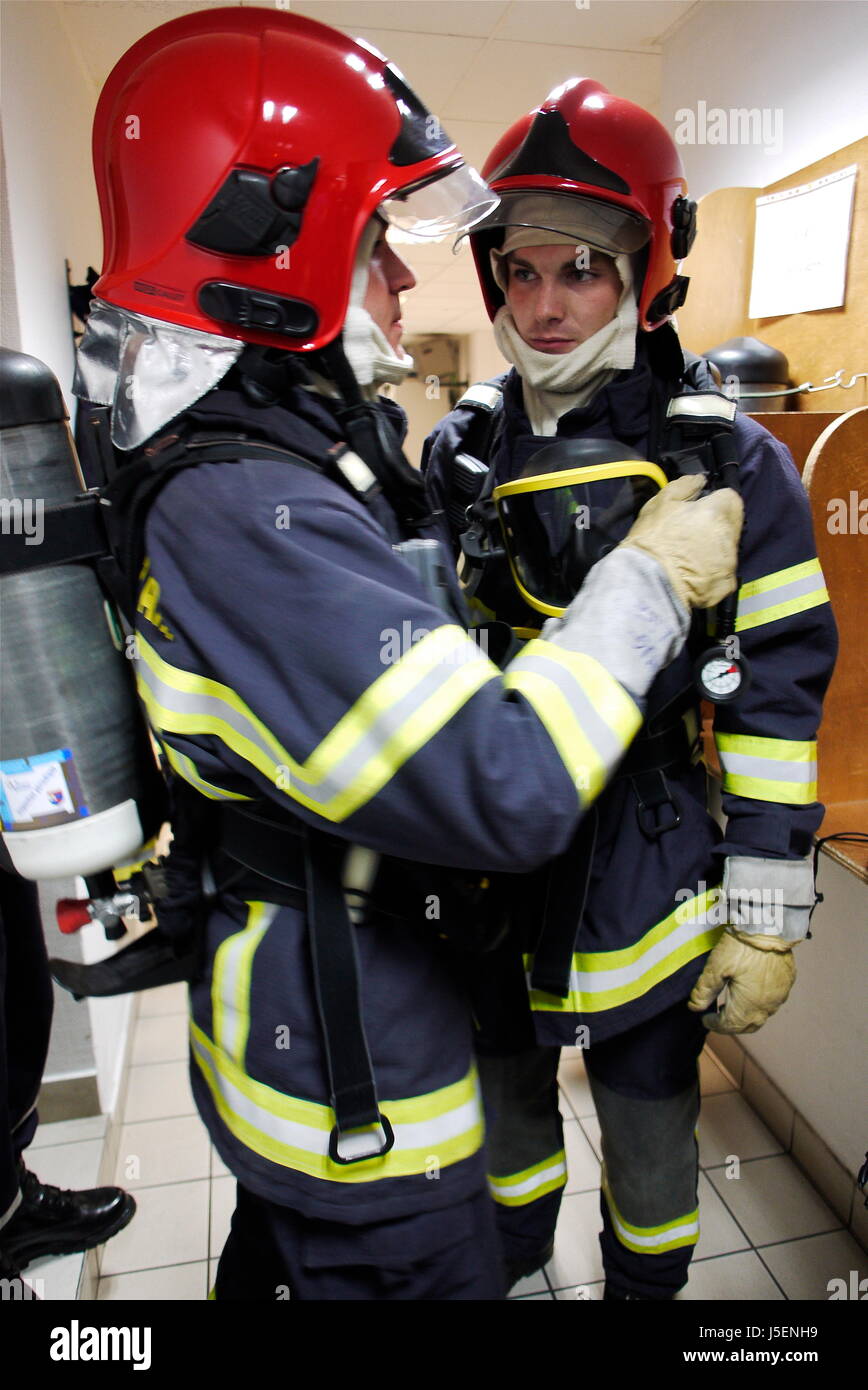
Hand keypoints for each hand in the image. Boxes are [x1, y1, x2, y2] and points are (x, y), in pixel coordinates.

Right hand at [620, 474, 743, 610]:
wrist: (645, 582)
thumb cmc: (651, 541)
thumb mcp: (660, 504)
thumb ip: (685, 486)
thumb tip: (700, 479)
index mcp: (716, 512)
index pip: (731, 497)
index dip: (716, 501)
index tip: (701, 509)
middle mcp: (729, 537)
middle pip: (732, 524)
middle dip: (717, 525)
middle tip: (691, 534)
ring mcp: (730, 563)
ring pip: (728, 549)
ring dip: (715, 549)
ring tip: (690, 555)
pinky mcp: (725, 585)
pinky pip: (724, 574)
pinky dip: (713, 573)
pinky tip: (694, 573)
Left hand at [688, 928, 795, 1033]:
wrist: (768, 925)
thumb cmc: (740, 947)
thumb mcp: (715, 968)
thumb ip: (704, 991)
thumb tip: (695, 1008)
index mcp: (749, 1006)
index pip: (730, 1026)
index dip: (715, 1025)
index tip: (704, 1018)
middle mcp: (768, 1005)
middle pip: (748, 1025)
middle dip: (732, 1025)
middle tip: (718, 1016)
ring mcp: (780, 994)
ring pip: (763, 1014)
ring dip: (747, 1014)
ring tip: (733, 1005)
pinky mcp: (788, 981)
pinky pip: (774, 1000)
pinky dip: (760, 1002)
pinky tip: (751, 991)